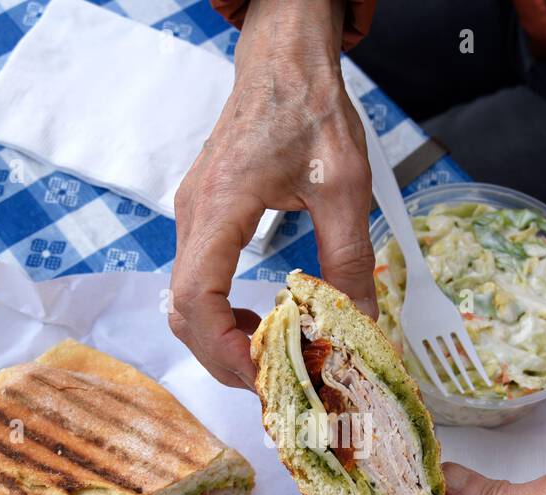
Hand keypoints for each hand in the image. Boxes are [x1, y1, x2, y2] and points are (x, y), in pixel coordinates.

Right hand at [170, 0, 375, 388]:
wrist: (283, 59)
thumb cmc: (308, 107)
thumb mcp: (345, 185)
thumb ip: (349, 257)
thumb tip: (362, 323)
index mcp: (221, 206)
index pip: (196, 297)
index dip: (222, 349)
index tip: (263, 375)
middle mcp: (194, 215)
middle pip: (183, 313)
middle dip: (224, 359)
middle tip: (276, 384)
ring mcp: (192, 217)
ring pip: (184, 302)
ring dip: (221, 341)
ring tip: (273, 360)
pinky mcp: (202, 218)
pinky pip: (195, 282)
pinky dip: (220, 316)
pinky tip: (260, 323)